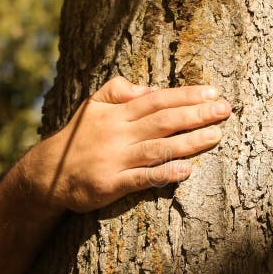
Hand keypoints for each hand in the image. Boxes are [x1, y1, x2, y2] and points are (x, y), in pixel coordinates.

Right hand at [22, 76, 231, 212]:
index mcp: (117, 114)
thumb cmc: (78, 138)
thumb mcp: (92, 106)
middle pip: (163, 121)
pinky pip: (142, 178)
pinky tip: (187, 170)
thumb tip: (149, 88)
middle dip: (196, 114)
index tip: (213, 93)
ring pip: (158, 148)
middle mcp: (118, 134)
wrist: (46, 175)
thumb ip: (118, 91)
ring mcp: (115, 159)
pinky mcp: (111, 184)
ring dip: (190, 141)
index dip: (186, 96)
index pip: (157, 101)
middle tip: (226, 109)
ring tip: (217, 135)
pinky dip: (165, 174)